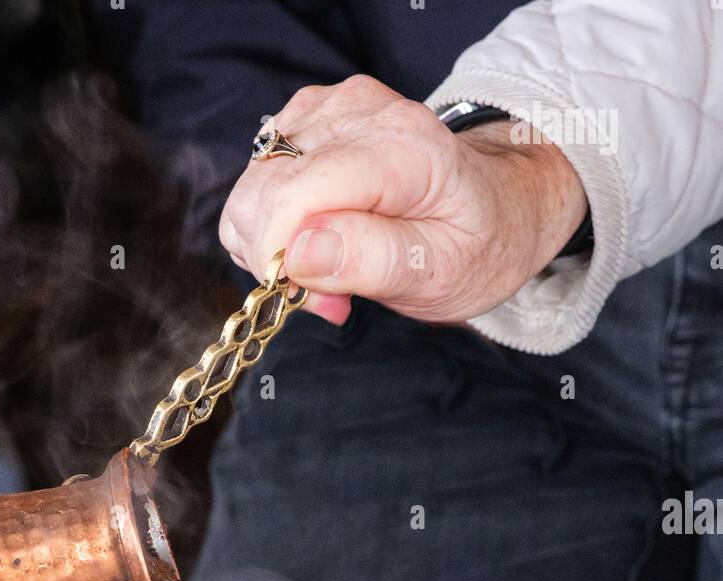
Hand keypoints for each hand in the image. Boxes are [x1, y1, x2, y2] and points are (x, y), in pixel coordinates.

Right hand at [220, 75, 588, 325]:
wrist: (498, 204)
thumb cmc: (476, 243)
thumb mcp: (442, 273)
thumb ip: (372, 261)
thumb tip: (295, 254)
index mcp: (400, 147)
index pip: (294, 195)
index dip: (283, 259)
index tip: (323, 302)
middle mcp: (357, 113)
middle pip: (263, 194)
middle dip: (279, 260)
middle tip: (332, 296)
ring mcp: (327, 110)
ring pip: (250, 191)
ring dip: (274, 247)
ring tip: (331, 270)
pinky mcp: (306, 119)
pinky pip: (256, 183)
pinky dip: (272, 226)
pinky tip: (315, 241)